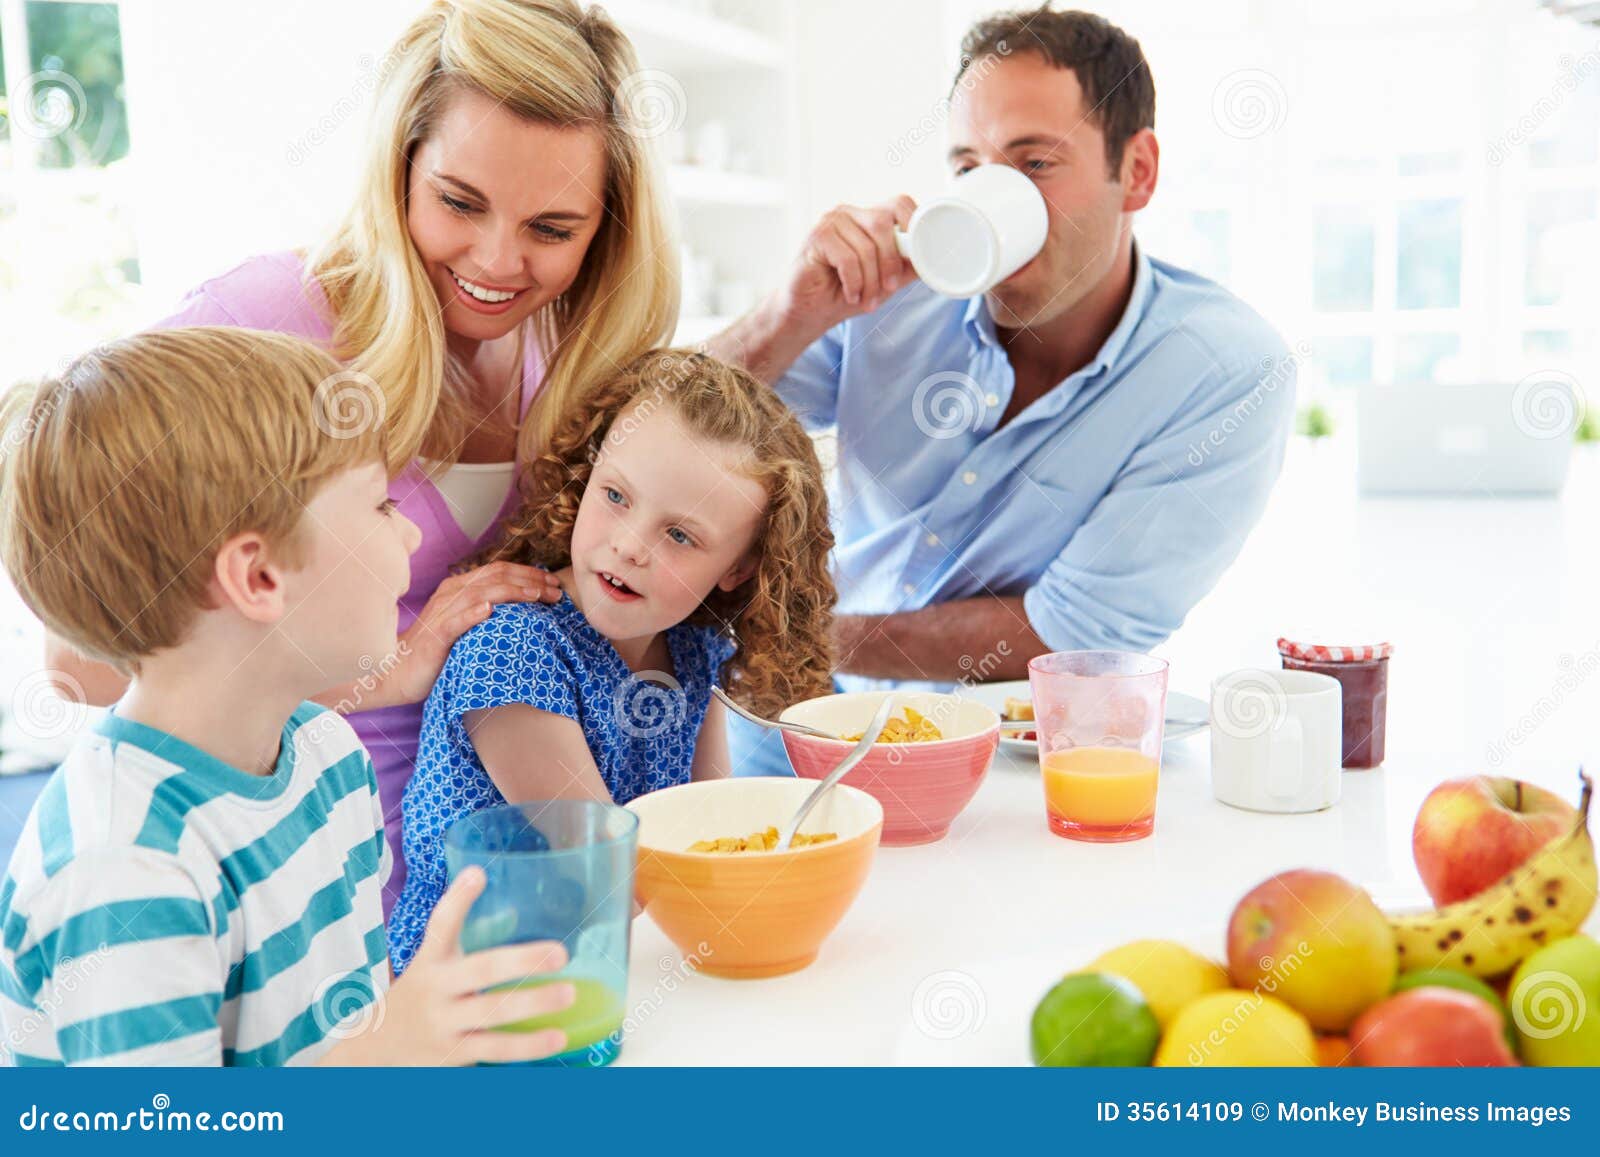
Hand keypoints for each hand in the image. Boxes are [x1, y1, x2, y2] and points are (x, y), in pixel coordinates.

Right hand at [321, 867, 576, 1065]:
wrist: (376, 1051)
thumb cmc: (420, 996)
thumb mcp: (431, 963)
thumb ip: (457, 935)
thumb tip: (493, 889)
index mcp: (431, 961)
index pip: (441, 926)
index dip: (458, 900)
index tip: (477, 874)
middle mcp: (436, 990)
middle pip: (481, 971)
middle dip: (522, 961)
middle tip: (562, 952)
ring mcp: (444, 1025)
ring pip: (492, 1015)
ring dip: (533, 1005)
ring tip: (569, 995)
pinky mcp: (453, 1057)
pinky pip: (495, 1050)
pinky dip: (527, 1047)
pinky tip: (557, 1038)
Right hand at [383, 562, 560, 705]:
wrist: (398, 671)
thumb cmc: (438, 650)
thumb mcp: (466, 624)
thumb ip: (488, 611)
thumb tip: (526, 608)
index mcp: (460, 587)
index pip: (500, 571)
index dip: (529, 574)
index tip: (555, 584)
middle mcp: (452, 593)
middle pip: (496, 577)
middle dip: (530, 581)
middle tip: (557, 591)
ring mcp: (442, 612)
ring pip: (480, 593)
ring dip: (511, 592)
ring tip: (537, 596)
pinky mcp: (435, 635)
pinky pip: (455, 621)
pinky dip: (472, 613)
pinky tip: (490, 611)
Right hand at [780, 196, 917, 333]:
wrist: (810, 312)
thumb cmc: (847, 293)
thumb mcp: (886, 281)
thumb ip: (907, 266)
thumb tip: (933, 257)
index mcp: (868, 217)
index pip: (899, 204)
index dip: (913, 223)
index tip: (920, 251)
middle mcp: (850, 213)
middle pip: (884, 224)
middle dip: (890, 263)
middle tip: (888, 289)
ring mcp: (831, 221)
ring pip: (866, 247)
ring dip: (870, 281)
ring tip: (866, 300)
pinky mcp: (817, 236)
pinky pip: (848, 259)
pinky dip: (854, 282)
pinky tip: (850, 294)